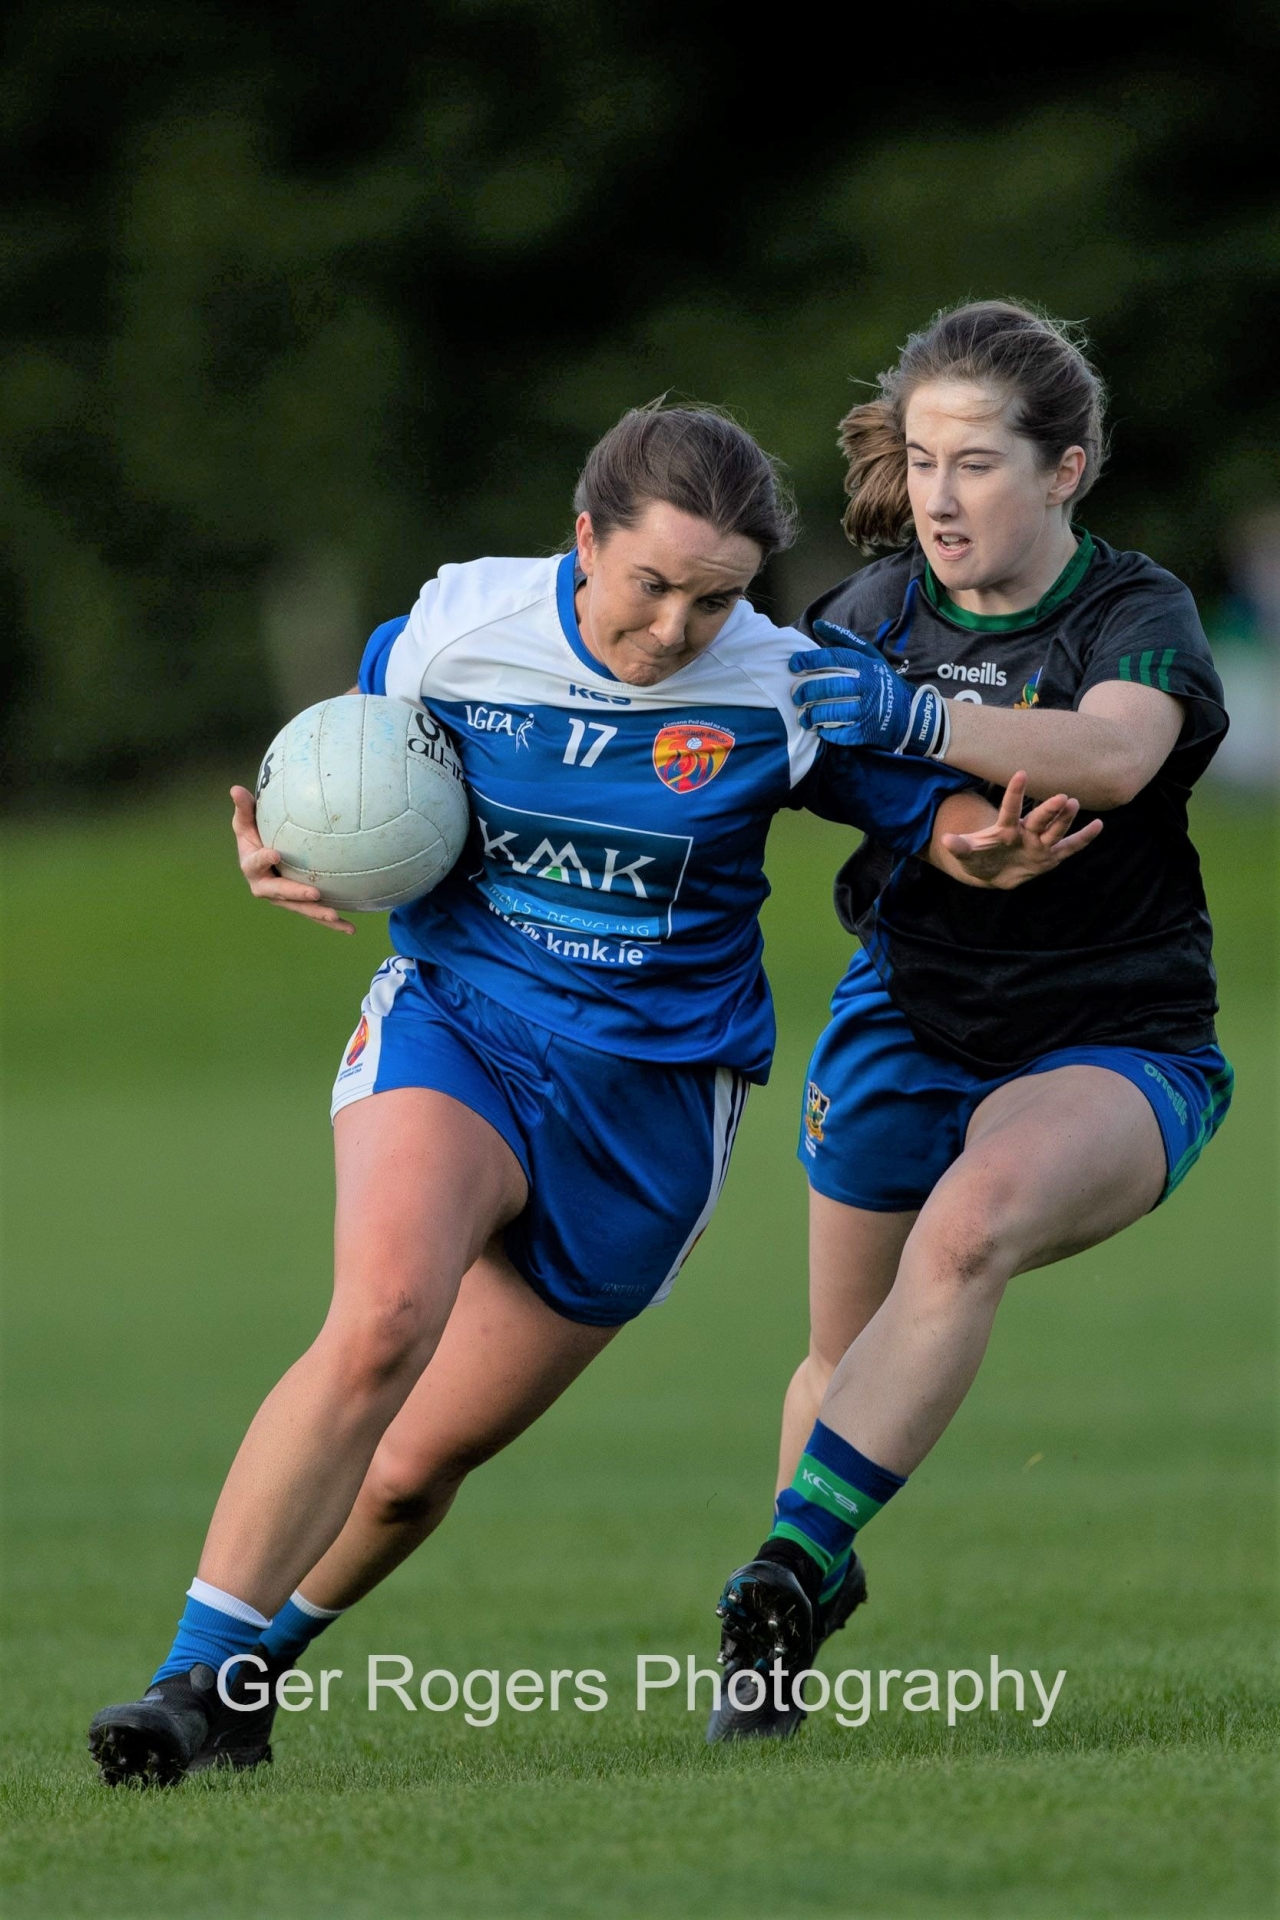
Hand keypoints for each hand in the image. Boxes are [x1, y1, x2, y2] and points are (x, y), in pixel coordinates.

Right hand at [230, 786, 354, 932]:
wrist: (263, 856)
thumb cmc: (254, 835)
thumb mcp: (246, 821)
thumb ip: (244, 808)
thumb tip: (236, 789)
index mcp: (251, 866)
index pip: (255, 864)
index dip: (263, 859)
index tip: (275, 853)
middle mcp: (265, 887)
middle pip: (280, 894)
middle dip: (296, 895)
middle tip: (314, 894)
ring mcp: (283, 899)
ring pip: (300, 909)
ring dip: (318, 914)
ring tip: (336, 917)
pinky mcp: (298, 904)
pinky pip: (315, 914)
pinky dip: (333, 923)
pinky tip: (351, 929)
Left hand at [791, 620, 946, 756]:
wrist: (911, 713)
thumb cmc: (882, 681)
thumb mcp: (869, 656)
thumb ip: (843, 640)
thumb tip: (817, 624)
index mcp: (865, 665)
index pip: (833, 658)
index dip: (809, 660)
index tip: (793, 665)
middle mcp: (866, 686)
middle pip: (828, 687)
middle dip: (805, 691)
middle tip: (796, 695)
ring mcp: (867, 711)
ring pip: (830, 713)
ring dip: (811, 715)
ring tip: (804, 716)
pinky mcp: (866, 732)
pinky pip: (839, 734)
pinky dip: (826, 733)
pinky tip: (821, 729)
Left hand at [939, 772, 1102, 887]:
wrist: (992, 872)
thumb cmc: (980, 857)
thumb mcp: (968, 855)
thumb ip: (960, 847)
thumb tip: (946, 841)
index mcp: (1005, 829)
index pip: (1010, 808)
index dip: (1014, 793)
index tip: (1020, 774)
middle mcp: (1026, 832)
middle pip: (1039, 819)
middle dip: (1049, 809)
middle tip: (1061, 796)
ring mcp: (1040, 844)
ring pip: (1055, 831)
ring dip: (1065, 819)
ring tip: (1075, 804)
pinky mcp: (1050, 857)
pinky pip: (1069, 848)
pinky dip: (1083, 839)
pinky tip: (1098, 825)